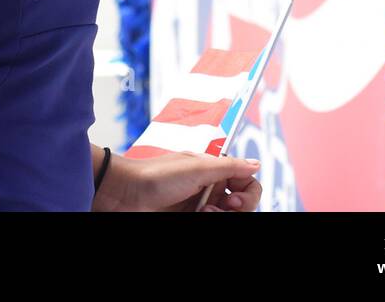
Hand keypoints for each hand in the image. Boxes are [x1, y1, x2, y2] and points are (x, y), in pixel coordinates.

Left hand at [92, 150, 262, 212]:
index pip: (247, 183)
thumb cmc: (158, 174)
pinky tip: (196, 217)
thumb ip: (230, 166)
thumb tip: (257, 163)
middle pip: (241, 205)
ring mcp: (200, 207)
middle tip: (216, 210)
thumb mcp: (198, 167)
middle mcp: (210, 189)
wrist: (127, 193)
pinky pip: (209, 222)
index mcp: (214, 171)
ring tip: (202, 215)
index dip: (247, 194)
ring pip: (226, 215)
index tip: (233, 199)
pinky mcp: (189, 219)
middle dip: (235, 209)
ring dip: (220, 217)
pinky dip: (208, 221)